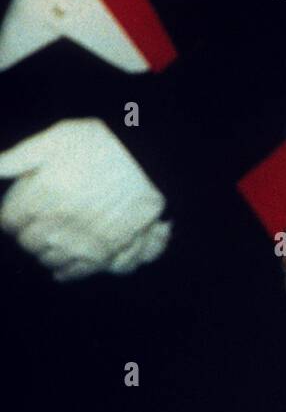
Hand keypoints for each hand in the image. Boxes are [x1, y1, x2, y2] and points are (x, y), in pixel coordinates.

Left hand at [0, 118, 171, 279]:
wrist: (145, 161)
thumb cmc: (100, 144)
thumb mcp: (55, 139)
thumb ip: (18, 157)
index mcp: (40, 193)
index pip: (8, 220)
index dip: (10, 216)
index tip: (15, 213)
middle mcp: (57, 222)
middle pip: (27, 243)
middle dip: (26, 235)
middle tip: (32, 227)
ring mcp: (80, 241)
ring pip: (48, 260)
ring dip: (44, 253)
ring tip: (50, 242)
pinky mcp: (103, 253)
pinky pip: (76, 272)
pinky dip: (65, 272)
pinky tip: (60, 269)